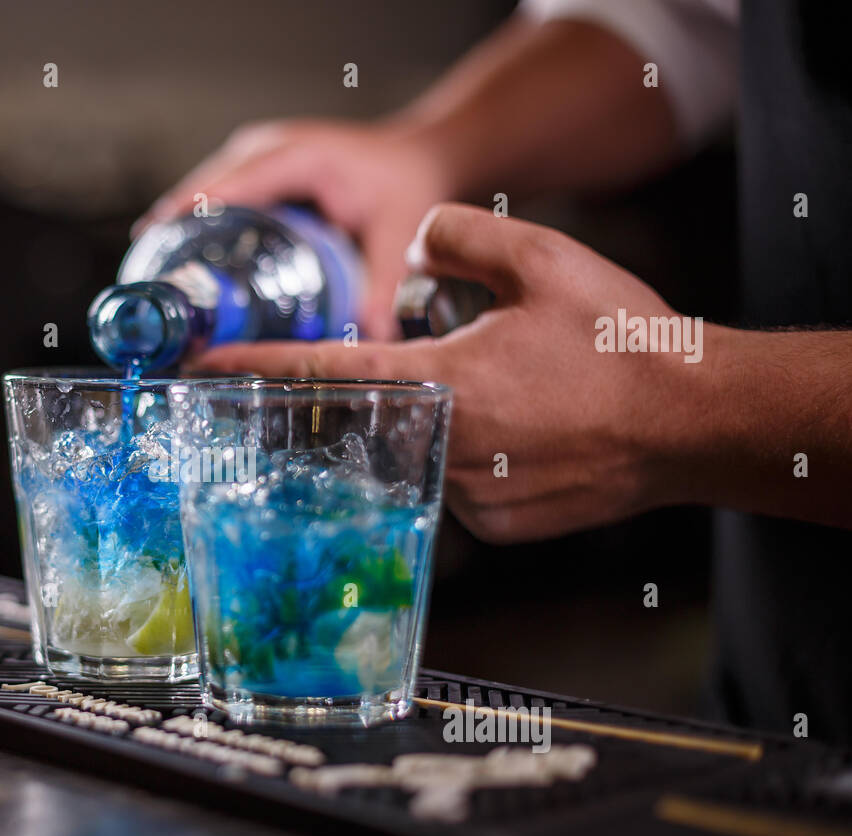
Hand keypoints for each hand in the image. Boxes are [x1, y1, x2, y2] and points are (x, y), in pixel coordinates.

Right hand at [136, 119, 449, 339]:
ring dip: (177, 239)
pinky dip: (196, 235)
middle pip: (198, 193)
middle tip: (156, 296)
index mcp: (294, 157)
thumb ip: (383, 286)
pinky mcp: (252, 176)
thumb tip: (371, 337)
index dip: (183, 217)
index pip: (225, 186)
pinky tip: (188, 278)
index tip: (153, 252)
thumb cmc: (406, 185)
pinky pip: (212, 204)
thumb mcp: (399, 236)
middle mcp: (263, 150)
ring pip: (198, 198)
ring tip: (162, 293)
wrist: (416, 156)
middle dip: (170, 239)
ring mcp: (253, 160)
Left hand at [188, 203, 698, 542]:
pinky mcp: (500, 529)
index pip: (325, 372)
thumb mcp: (541, 258)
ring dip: (447, 420)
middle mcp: (442, 450)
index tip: (204, 365)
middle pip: (375, 417)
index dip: (258, 366)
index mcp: (441, 384)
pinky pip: (458, 487)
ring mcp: (470, 499)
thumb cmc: (623, 343)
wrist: (698, 421)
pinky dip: (475, 457)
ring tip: (522, 396)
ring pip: (422, 451)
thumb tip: (416, 254)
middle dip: (391, 389)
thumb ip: (458, 239)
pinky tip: (529, 437)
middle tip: (458, 363)